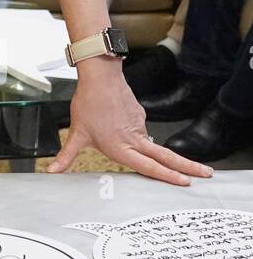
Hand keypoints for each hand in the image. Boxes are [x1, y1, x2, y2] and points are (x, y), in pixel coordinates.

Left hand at [46, 57, 211, 184]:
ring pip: (150, 143)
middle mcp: (134, 138)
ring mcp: (139, 126)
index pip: (148, 166)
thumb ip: (66, 157)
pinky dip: (135, 133)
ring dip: (153, 151)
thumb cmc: (88, 104)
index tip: (186, 182)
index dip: (167, 175)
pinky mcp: (139, 115)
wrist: (99, 77)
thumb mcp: (76, 134)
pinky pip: (139, 129)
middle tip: (206, 175)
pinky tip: (118, 123)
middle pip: (165, 156)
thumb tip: (52, 171)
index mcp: (120, 147)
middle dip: (187, 167)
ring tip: (129, 138)